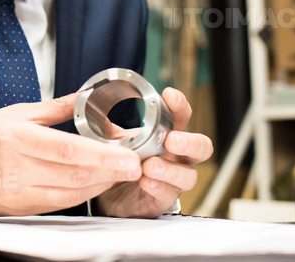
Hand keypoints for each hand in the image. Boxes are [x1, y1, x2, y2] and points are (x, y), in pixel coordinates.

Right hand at [0, 93, 142, 215]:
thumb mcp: (16, 113)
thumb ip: (56, 108)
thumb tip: (89, 97)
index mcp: (17, 138)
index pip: (68, 150)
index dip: (102, 155)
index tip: (128, 156)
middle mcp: (18, 167)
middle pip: (75, 175)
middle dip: (110, 172)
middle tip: (135, 165)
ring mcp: (20, 191)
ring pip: (72, 193)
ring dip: (101, 184)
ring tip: (120, 173)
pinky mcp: (23, 207)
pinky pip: (61, 203)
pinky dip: (83, 194)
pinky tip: (96, 184)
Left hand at [93, 87, 213, 217]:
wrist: (109, 195)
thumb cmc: (120, 160)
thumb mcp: (116, 139)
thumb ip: (113, 123)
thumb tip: (93, 100)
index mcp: (167, 135)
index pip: (182, 117)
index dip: (180, 105)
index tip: (169, 95)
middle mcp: (175, 156)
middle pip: (201, 147)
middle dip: (189, 142)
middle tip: (171, 139)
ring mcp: (172, 179)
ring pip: (188, 175)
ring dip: (171, 169)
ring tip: (151, 166)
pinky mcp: (162, 199)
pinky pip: (168, 194)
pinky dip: (157, 186)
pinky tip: (145, 181)